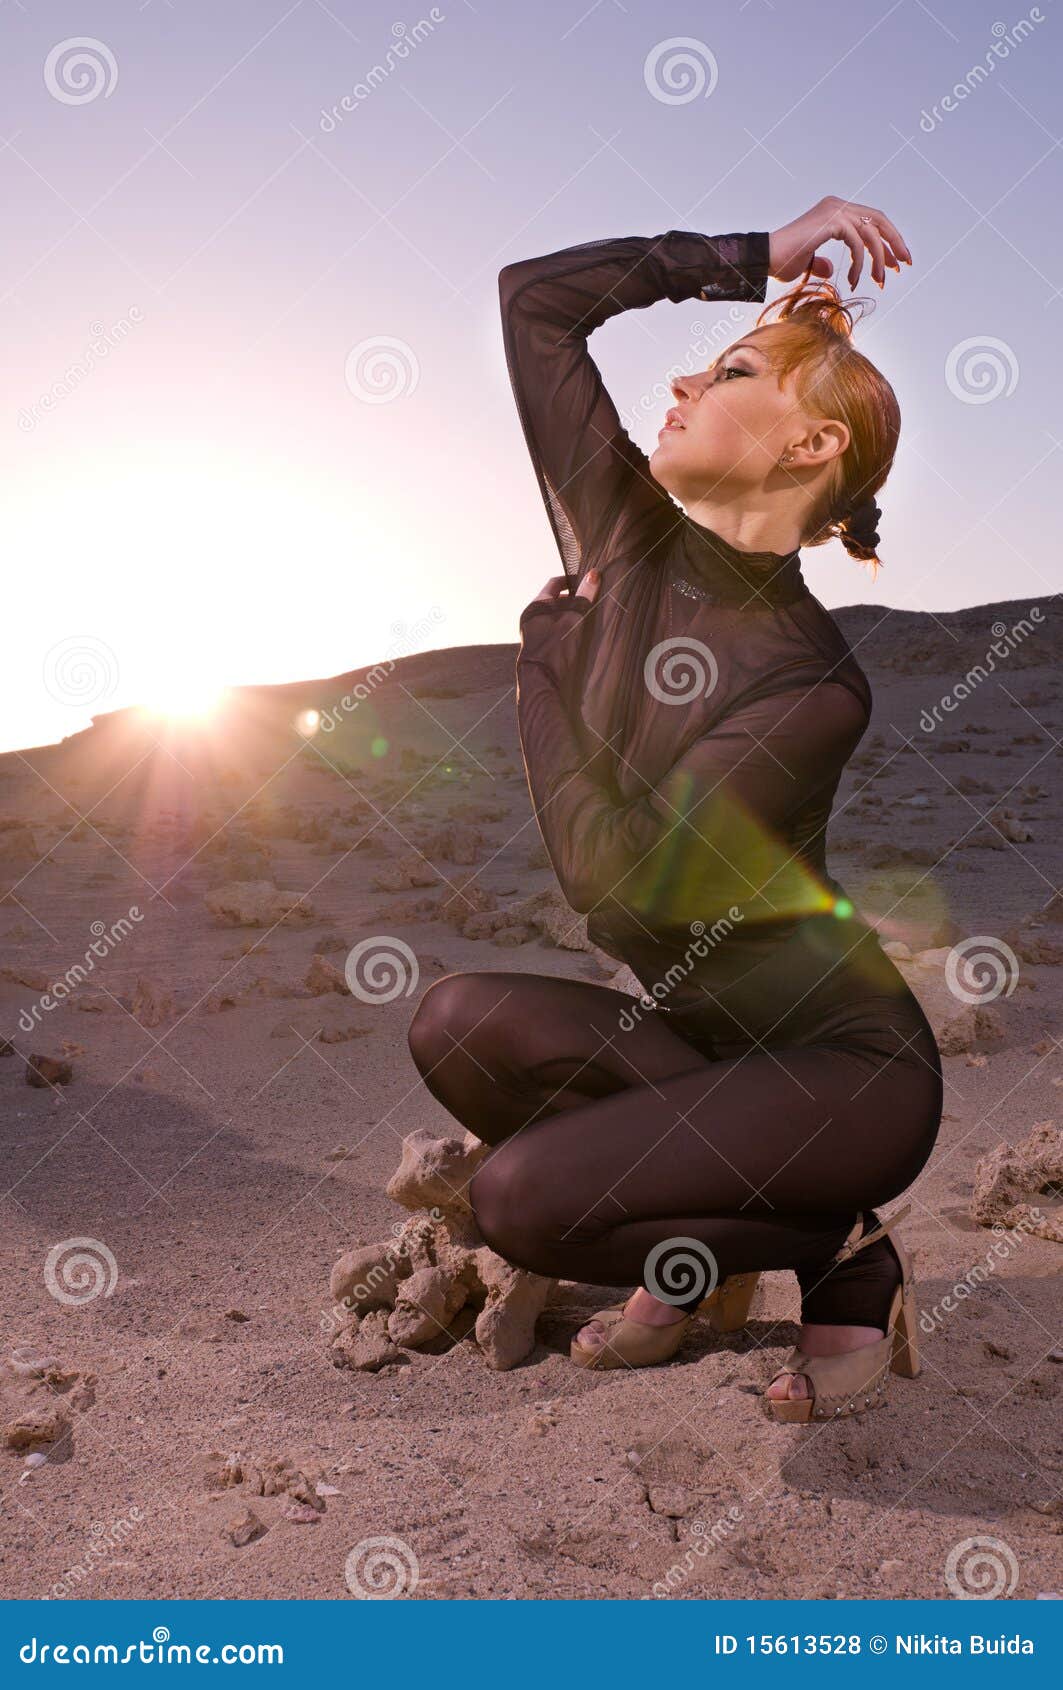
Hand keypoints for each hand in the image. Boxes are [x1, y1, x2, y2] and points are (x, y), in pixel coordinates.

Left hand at [518, 567, 600, 685]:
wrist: (540, 682)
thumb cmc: (555, 649)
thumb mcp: (574, 619)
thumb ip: (584, 596)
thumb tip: (594, 574)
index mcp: (536, 606)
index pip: (555, 583)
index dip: (571, 580)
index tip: (586, 581)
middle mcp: (531, 617)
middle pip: (554, 601)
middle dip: (573, 599)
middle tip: (590, 601)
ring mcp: (532, 633)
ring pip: (554, 617)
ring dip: (569, 616)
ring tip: (586, 619)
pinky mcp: (537, 648)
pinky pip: (552, 631)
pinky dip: (564, 629)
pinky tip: (577, 636)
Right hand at [768, 196, 911, 291]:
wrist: (765, 258)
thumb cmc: (781, 262)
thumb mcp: (808, 263)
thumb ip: (823, 262)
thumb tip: (832, 270)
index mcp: (834, 210)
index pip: (871, 221)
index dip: (887, 240)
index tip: (896, 263)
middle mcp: (837, 205)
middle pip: (879, 220)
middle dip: (894, 243)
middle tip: (904, 265)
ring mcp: (835, 210)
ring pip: (871, 233)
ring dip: (879, 259)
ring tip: (880, 282)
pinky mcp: (832, 221)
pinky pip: (857, 243)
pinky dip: (860, 263)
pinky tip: (855, 280)